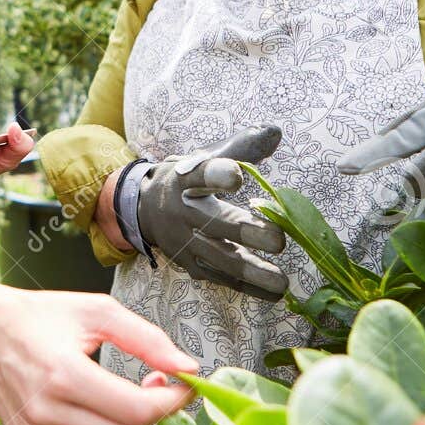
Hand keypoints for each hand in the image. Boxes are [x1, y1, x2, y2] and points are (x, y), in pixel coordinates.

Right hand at [0, 285, 197, 424]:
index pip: (136, 411)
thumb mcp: (98, 311)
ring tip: (124, 400)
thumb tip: (188, 367)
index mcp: (63, 373)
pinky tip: (100, 416)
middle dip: (152, 415)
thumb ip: (148, 339)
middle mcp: (46, 411)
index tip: (182, 386)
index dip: (171, 401)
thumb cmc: (41, 316)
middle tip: (153, 385)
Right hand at [114, 126, 288, 300]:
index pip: (199, 174)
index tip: (238, 176)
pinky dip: (248, 288)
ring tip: (282, 281)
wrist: (142, 210)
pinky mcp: (191, 266)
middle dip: (245, 233)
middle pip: (213, 223)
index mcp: (184, 179)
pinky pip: (222, 279)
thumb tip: (275, 131)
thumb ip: (241, 148)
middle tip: (278, 241)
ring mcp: (184, 243)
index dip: (217, 175)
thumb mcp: (202, 157)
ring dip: (251, 271)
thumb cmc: (185, 181)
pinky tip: (275, 292)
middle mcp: (181, 212)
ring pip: (219, 259)